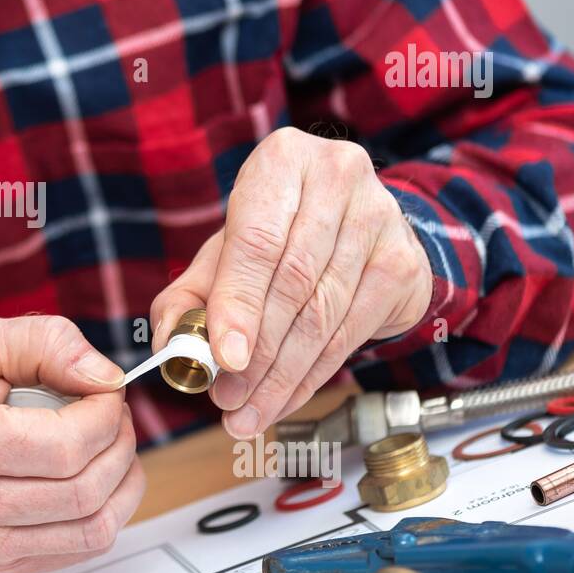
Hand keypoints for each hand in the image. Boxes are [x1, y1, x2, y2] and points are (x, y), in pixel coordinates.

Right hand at [0, 315, 144, 572]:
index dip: (106, 415)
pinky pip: (74, 553)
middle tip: (114, 416)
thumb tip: (105, 376)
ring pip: (89, 531)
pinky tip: (94, 482)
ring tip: (111, 448)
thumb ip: (44, 343)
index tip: (106, 392)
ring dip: (121, 486)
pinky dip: (101, 516)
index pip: (65, 445)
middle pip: (83, 491)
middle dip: (119, 446)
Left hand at [150, 127, 433, 438]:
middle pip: (292, 282)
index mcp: (282, 161)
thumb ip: (188, 295)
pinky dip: (312, 376)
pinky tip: (285, 399)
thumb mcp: (223, 252)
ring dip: (282, 375)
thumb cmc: (277, 233)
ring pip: (323, 314)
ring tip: (247, 411)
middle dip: (257, 353)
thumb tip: (171, 345)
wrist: (353, 223)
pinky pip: (350, 332)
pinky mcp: (402, 263)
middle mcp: (338, 177)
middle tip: (227, 397)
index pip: (257, 241)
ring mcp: (378, 218)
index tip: (223, 356)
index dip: (238, 303)